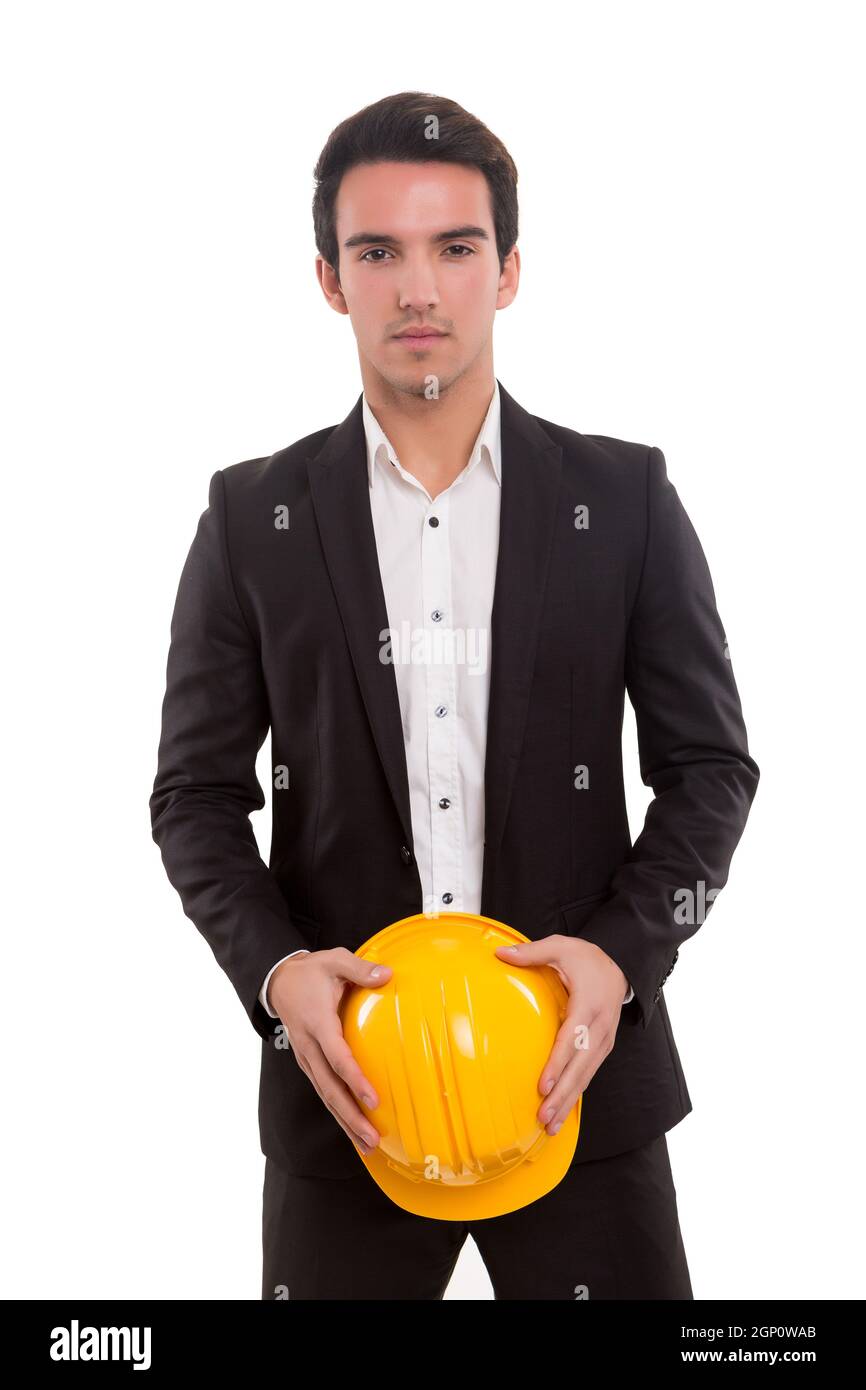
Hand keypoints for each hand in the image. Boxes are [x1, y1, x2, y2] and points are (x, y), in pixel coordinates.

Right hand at [268, 948, 392, 1156]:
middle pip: (329, 1088)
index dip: (355, 1080)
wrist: (278, 980)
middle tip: (372, 1138)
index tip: (374, 1100)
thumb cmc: (311, 971)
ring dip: (345, 1121)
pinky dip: (338, 1112)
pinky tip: (355, 1128)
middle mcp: (308, 1046)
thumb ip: (361, 969)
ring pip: (325, 1095)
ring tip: (368, 1145)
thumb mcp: (334, 960)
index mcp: (317, 1023)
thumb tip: (388, 975)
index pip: (337, 1058)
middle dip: (350, 1116)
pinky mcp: (308, 1063)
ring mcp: (306, 1058)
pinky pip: (323, 1090)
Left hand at [493, 934, 626, 1136]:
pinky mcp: (602, 1048)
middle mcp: (600, 1028)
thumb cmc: (589, 959)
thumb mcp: (562, 947)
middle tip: (544, 1117)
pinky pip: (588, 1075)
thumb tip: (500, 953)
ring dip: (569, 1102)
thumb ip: (532, 952)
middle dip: (563, 1095)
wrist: (622, 965)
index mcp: (589, 1005)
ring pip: (586, 1077)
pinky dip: (576, 1096)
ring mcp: (603, 1041)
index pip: (572, 1039)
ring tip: (551, 1125)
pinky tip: (563, 1113)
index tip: (544, 1085)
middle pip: (581, 1068)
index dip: (558, 1064)